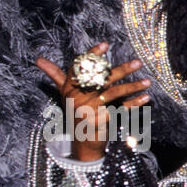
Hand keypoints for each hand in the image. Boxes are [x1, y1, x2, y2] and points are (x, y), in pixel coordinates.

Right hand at [35, 42, 151, 160]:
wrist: (81, 142)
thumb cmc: (75, 113)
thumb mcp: (65, 94)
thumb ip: (56, 75)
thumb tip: (38, 59)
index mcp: (69, 87)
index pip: (80, 67)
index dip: (92, 55)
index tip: (106, 45)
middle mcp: (77, 96)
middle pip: (101, 78)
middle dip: (121, 70)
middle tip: (138, 62)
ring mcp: (89, 109)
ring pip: (114, 93)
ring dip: (133, 86)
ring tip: (148, 81)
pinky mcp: (100, 121)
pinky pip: (121, 109)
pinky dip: (135, 103)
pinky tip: (146, 97)